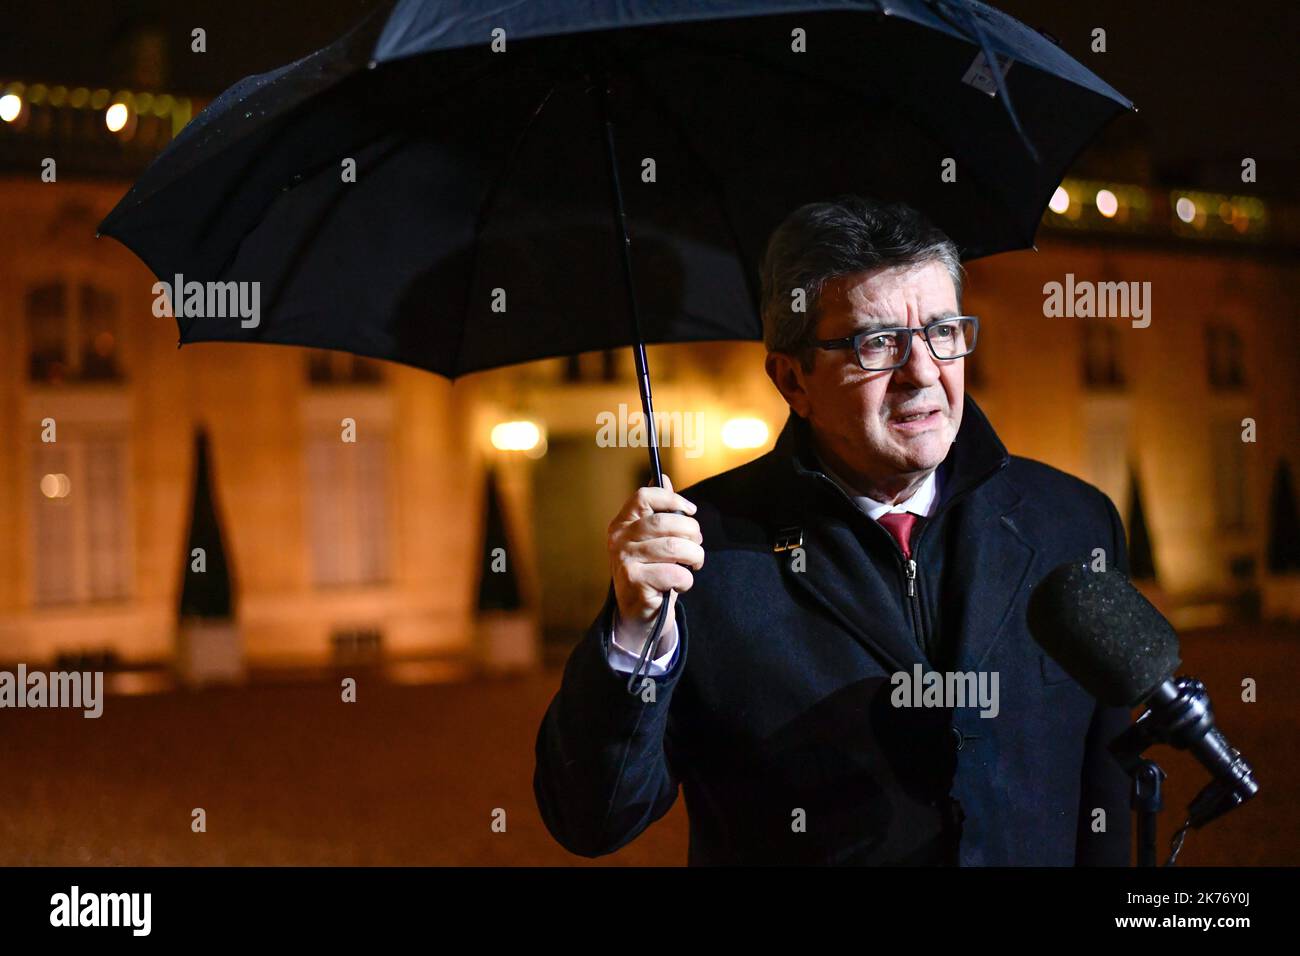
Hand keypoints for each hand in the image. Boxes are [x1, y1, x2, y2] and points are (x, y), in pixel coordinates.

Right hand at [607, 474, 702, 656]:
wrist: (638, 613)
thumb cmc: (650, 571)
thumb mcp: (652, 540)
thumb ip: (658, 511)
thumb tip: (664, 478)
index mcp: (622, 522)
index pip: (644, 497)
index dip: (673, 500)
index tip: (690, 511)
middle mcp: (619, 538)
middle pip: (666, 522)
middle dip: (692, 533)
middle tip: (697, 545)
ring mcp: (625, 560)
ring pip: (675, 548)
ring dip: (694, 557)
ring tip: (693, 564)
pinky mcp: (635, 582)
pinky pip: (675, 573)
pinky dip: (686, 580)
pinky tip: (679, 585)